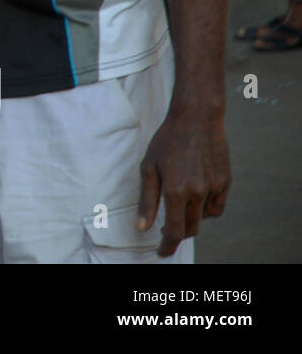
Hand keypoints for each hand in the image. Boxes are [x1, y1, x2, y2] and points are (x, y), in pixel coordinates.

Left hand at [137, 109, 230, 256]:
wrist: (197, 117)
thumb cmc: (168, 140)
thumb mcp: (149, 167)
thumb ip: (147, 200)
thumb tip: (143, 226)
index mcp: (176, 190)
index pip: (175, 230)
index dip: (168, 245)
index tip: (162, 252)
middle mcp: (198, 192)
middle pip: (190, 228)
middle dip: (178, 233)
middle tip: (165, 228)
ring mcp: (215, 187)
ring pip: (204, 218)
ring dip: (191, 218)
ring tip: (179, 203)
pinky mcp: (226, 182)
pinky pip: (217, 207)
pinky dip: (206, 208)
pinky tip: (195, 196)